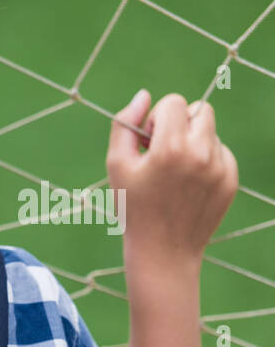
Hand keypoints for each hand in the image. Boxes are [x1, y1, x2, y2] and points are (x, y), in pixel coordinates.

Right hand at [107, 91, 237, 271]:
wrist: (162, 251)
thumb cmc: (132, 207)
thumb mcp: (116, 165)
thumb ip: (124, 124)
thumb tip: (143, 95)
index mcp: (170, 148)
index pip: (173, 102)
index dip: (156, 118)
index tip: (148, 142)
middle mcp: (200, 154)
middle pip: (199, 109)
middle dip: (180, 123)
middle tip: (163, 151)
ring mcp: (220, 167)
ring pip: (211, 132)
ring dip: (193, 142)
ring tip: (175, 172)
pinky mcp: (231, 179)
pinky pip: (221, 153)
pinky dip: (205, 161)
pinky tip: (189, 185)